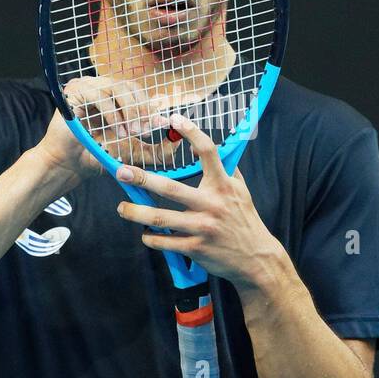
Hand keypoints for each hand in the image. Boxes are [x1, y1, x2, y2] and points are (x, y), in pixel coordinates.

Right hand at [35, 76, 170, 181]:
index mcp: (115, 96)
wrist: (70, 165)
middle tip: (145, 130)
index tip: (162, 123)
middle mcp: (102, 87)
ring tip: (130, 133)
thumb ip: (155, 150)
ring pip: (116, 88)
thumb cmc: (98, 155)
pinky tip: (116, 130)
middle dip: (141, 108)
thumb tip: (178, 143)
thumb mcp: (133, 152)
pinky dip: (112, 114)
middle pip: (129, 86)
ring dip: (128, 112)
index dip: (150, 106)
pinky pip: (99, 95)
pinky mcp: (75, 91)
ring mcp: (87, 85)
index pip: (138, 92)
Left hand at [113, 113, 284, 285]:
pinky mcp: (196, 248)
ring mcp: (203, 227)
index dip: (192, 133)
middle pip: (171, 188)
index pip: (208, 152)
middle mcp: (212, 204)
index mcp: (223, 186)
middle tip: (122, 172)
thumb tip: (212, 148)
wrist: (256, 258)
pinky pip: (166, 242)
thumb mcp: (241, 191)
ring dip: (136, 212)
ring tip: (122, 208)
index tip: (175, 119)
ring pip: (161, 218)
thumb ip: (227, 170)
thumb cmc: (245, 220)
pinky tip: (145, 234)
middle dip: (143, 179)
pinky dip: (152, 238)